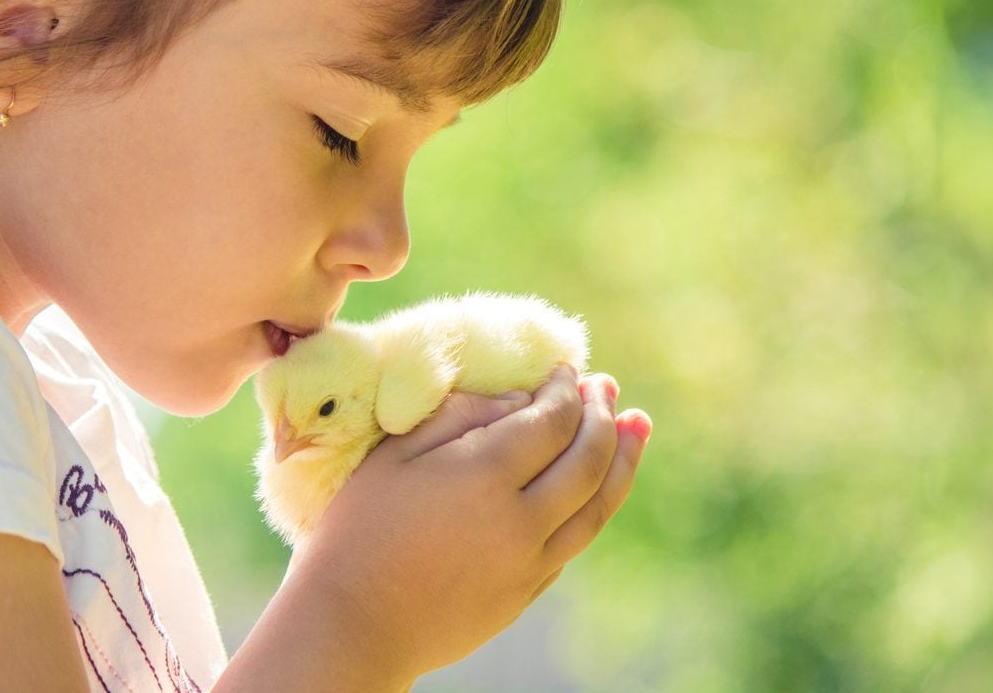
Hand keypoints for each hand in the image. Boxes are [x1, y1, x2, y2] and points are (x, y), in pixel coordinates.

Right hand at [286, 365, 649, 679]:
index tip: (566, 369)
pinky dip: (596, 505)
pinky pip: (575, 542)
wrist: (353, 623)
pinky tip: (596, 486)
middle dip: (603, 415)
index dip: (565, 389)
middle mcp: (521, 520)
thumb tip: (518, 401)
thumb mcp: (395, 455)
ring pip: (598, 506)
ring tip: (638, 428)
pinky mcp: (526, 594)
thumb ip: (459, 416)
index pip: (551, 420)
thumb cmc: (359, 529)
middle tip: (606, 387)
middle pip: (588, 459)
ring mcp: (530, 563)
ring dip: (624, 461)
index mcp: (485, 475)